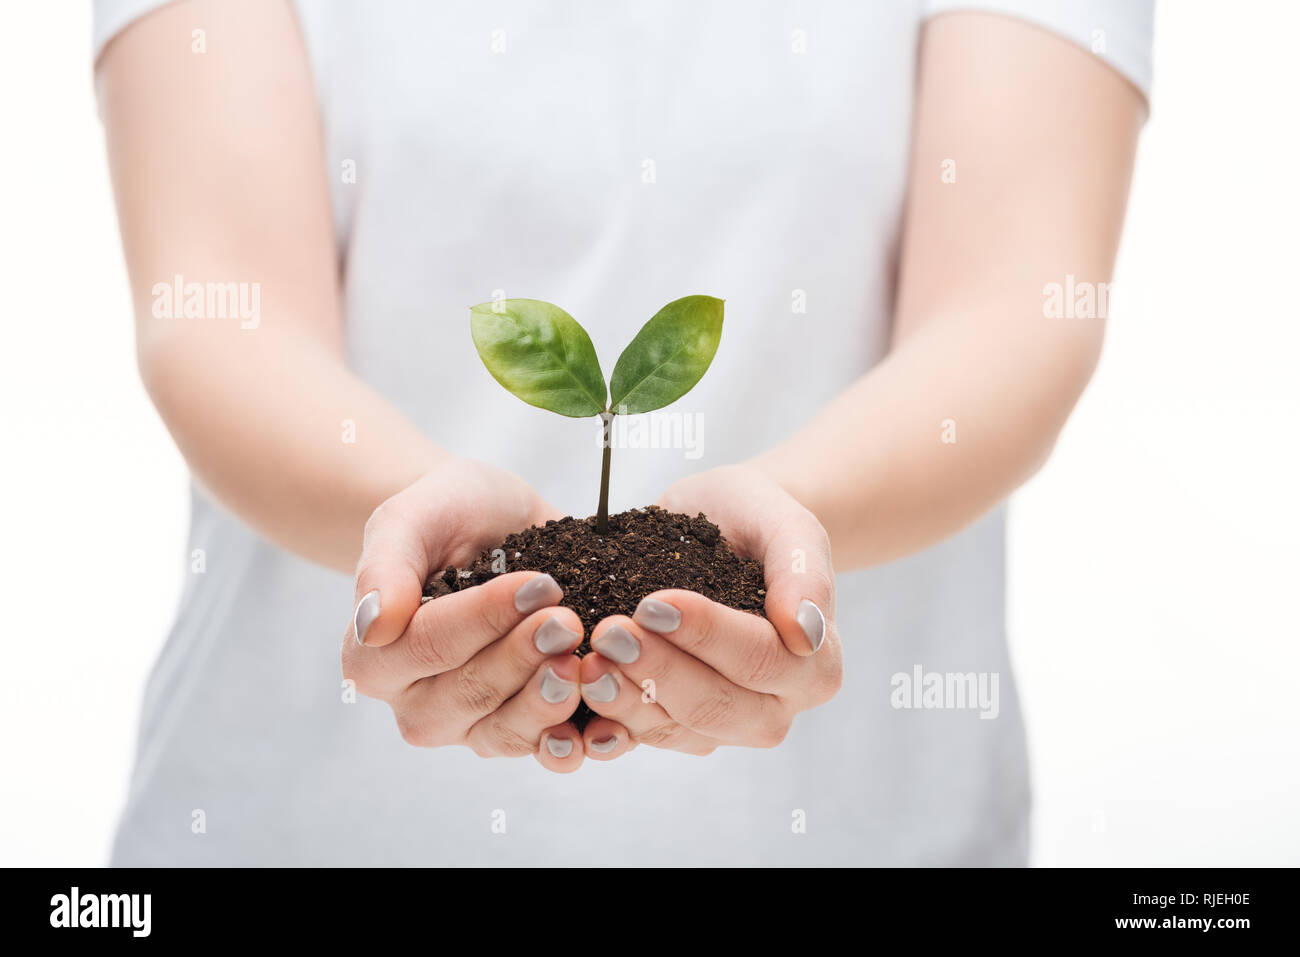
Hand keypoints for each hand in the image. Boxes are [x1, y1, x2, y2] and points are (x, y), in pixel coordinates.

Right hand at [341, 457, 629, 771]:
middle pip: (470, 696)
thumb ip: (386, 566)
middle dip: (523, 658)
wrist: (494, 522)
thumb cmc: (446, 513)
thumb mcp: (412, 517)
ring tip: (585, 663)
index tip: (536, 584)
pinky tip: (609, 722)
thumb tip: (374, 624)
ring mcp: (473, 724)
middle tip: (567, 620)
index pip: (427, 648)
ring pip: (508, 733)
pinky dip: (582, 740)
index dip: (483, 620)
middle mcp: (419, 704)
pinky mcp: (526, 728)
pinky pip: (550, 750)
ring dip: (549, 702)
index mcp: (376, 659)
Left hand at [578, 464, 841, 753]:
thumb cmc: (758, 518)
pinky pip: (642, 736)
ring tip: (584, 661)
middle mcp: (775, 708)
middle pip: (715, 706)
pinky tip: (575, 693)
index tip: (652, 602)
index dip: (705, 635)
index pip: (760, 660)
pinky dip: (607, 719)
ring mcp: (723, 725)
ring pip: (674, 728)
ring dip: (625, 698)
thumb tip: (807, 632)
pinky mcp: (676, 726)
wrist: (723, 527)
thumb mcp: (787, 524)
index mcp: (815, 666)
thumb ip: (803, 572)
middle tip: (608, 632)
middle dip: (658, 671)